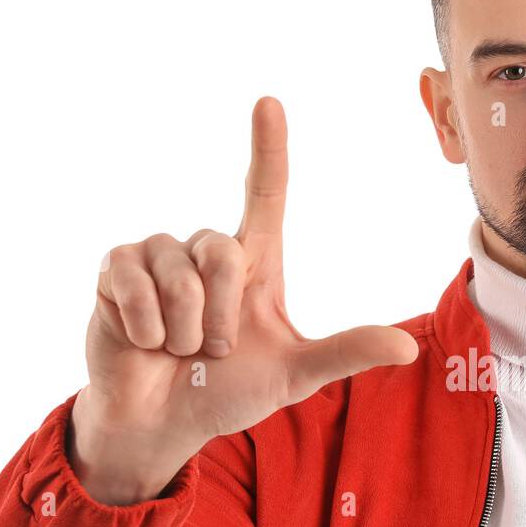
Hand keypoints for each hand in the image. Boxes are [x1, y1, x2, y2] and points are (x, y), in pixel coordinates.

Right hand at [69, 96, 418, 502]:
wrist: (164, 423)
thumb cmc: (227, 393)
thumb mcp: (294, 375)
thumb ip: (345, 354)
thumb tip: (410, 349)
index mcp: (253, 263)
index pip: (264, 193)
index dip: (268, 149)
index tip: (269, 103)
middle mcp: (206, 250)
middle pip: (222, 251)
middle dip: (219, 316)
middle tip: (212, 351)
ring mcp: (158, 257)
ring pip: (177, 271)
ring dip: (183, 328)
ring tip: (178, 350)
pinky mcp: (115, 271)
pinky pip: (131, 281)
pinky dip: (144, 324)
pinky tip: (145, 342)